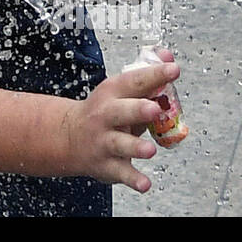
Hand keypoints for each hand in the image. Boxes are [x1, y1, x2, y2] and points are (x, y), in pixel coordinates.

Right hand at [62, 60, 177, 191]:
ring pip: (119, 144)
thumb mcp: (121, 91)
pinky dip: (132, 179)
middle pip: (121, 111)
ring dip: (135, 147)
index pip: (134, 80)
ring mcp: (104, 141)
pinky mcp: (106, 164)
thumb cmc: (106, 112)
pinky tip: (145, 184)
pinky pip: (120, 173)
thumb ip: (147, 77)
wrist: (68, 137)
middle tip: (155, 109)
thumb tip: (169, 57)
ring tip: (150, 150)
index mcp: (112, 92)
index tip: (173, 69)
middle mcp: (106, 115)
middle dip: (138, 109)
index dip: (154, 74)